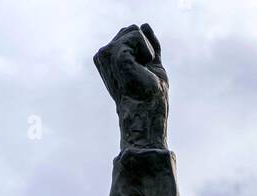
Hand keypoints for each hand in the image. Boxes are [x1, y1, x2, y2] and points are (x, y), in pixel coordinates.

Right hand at [93, 22, 168, 150]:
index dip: (144, 49)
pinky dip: (147, 51)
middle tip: (143, 72)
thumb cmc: (150, 95)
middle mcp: (103, 54)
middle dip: (145, 47)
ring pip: (134, 29)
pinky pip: (137, 34)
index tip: (142, 71)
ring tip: (142, 70)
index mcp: (108, 57)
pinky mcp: (115, 53)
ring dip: (147, 50)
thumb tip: (144, 24)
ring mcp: (107, 53)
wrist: (147, 111)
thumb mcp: (152, 64)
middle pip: (131, 28)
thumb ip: (148, 45)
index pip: (130, 34)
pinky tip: (142, 67)